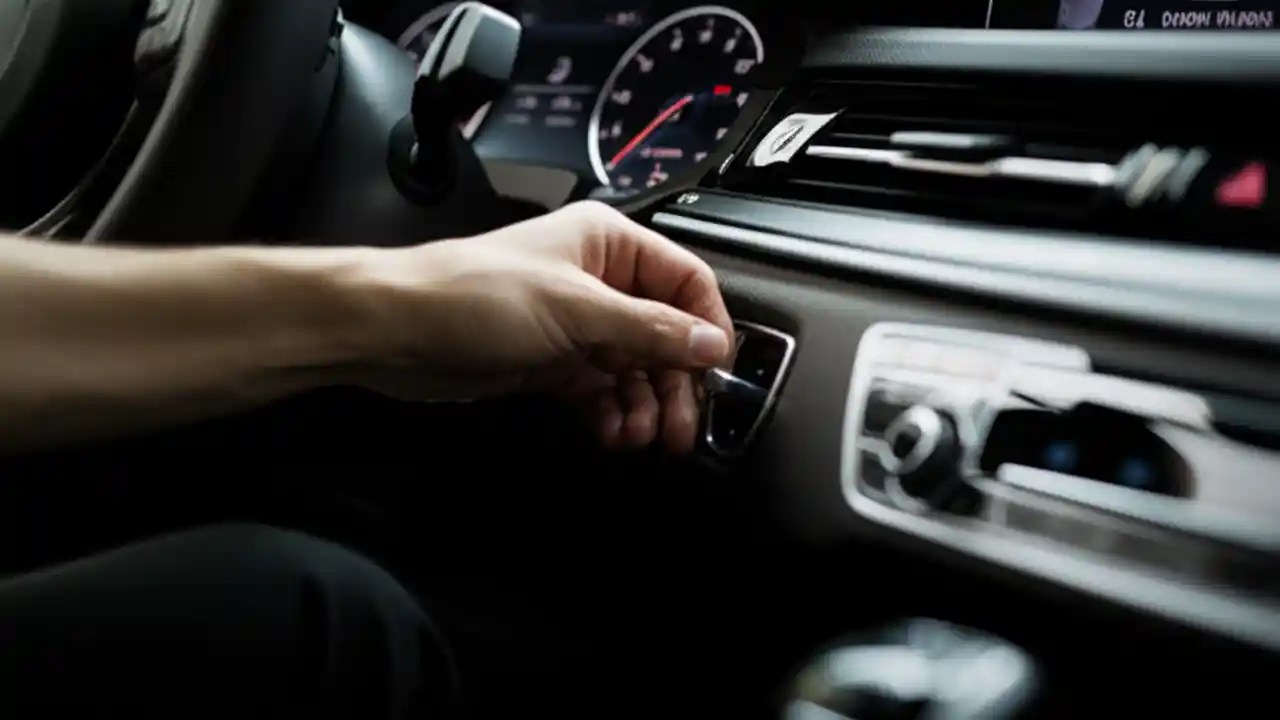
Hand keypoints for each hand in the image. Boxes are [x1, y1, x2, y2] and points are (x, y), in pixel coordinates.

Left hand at [362, 201, 733, 453]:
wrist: (398, 330)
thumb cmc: (480, 298)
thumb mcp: (575, 309)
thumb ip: (649, 329)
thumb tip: (712, 345)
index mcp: (610, 245)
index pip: (685, 282)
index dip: (706, 328)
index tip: (716, 374)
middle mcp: (600, 282)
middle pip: (665, 335)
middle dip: (675, 383)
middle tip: (681, 430)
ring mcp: (577, 326)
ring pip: (636, 370)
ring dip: (645, 406)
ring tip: (640, 437)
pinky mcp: (554, 363)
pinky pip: (602, 391)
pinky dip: (613, 414)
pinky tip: (612, 434)